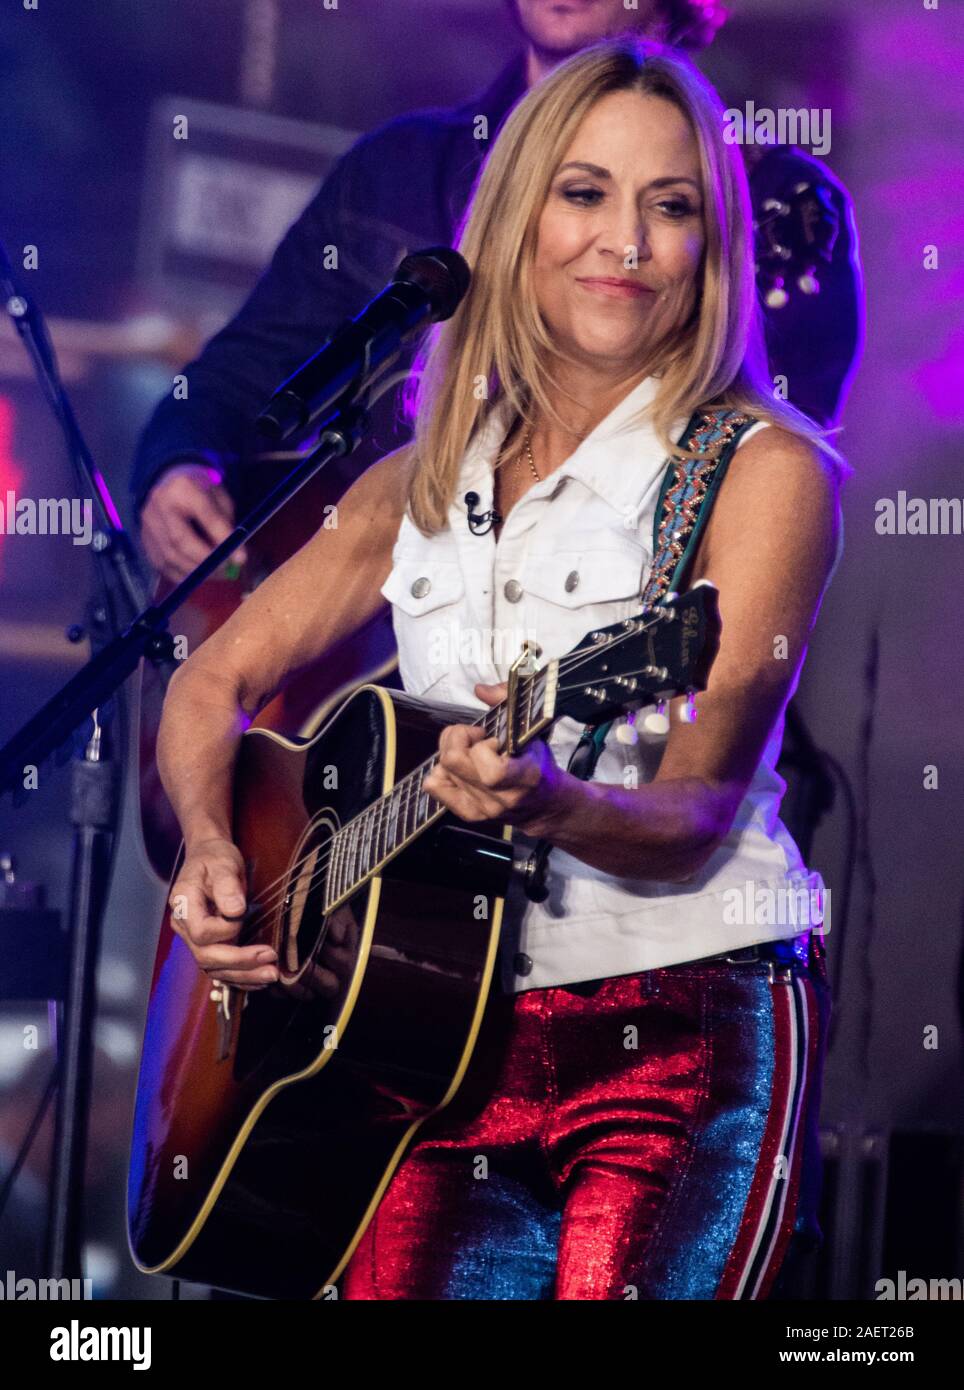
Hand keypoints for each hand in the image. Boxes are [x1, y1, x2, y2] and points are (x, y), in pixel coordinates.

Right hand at [141, 463, 246, 583]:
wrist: (169, 484)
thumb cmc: (200, 491)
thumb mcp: (219, 497)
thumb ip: (225, 523)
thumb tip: (234, 555)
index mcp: (182, 487)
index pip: (205, 515)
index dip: (223, 539)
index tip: (241, 557)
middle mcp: (159, 505)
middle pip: (180, 540)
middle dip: (207, 560)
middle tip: (227, 570)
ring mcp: (147, 524)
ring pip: (170, 557)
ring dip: (197, 572)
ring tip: (218, 573)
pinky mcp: (144, 541)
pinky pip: (163, 566)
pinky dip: (184, 575)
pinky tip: (199, 574)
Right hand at [168, 837, 277, 989]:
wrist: (209, 858)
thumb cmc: (215, 858)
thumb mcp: (223, 863)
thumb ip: (227, 885)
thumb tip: (236, 911)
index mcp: (183, 905)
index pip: (201, 932)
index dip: (226, 931)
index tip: (246, 915)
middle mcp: (184, 926)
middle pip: (206, 957)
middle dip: (239, 962)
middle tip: (270, 960)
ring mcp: (194, 938)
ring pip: (213, 968)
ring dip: (243, 975)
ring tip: (271, 974)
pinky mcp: (207, 945)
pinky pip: (219, 968)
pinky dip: (240, 977)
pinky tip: (259, 979)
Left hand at [422, 681, 569, 835]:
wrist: (544, 805)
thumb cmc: (538, 764)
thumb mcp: (532, 730)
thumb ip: (509, 702)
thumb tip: (480, 690)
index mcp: (522, 778)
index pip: (490, 770)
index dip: (483, 747)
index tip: (492, 739)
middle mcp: (499, 799)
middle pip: (453, 761)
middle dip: (458, 738)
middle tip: (475, 736)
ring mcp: (482, 809)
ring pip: (442, 770)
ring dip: (451, 751)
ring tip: (469, 751)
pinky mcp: (468, 814)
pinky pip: (435, 786)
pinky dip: (440, 770)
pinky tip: (459, 767)